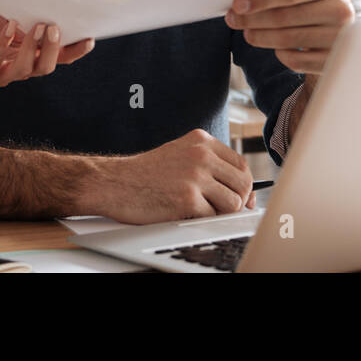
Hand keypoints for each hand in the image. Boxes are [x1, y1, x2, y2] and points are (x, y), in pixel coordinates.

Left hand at [0, 0, 94, 87]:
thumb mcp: (18, 7)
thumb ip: (36, 12)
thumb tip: (58, 5)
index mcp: (35, 53)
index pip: (61, 57)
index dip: (75, 51)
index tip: (88, 38)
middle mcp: (21, 67)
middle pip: (44, 68)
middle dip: (52, 50)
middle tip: (53, 27)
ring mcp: (1, 74)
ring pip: (23, 71)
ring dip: (30, 49)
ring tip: (35, 26)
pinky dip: (2, 45)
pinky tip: (9, 26)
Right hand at [80, 130, 255, 222]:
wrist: (115, 182)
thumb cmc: (146, 174)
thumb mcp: (180, 154)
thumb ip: (209, 164)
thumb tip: (241, 190)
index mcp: (201, 141)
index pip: (241, 164)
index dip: (245, 186)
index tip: (242, 198)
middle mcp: (201, 154)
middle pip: (243, 183)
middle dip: (239, 201)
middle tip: (225, 209)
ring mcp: (195, 176)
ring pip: (233, 202)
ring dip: (221, 212)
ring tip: (201, 210)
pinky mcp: (187, 198)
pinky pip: (212, 216)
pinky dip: (202, 220)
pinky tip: (184, 212)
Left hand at [225, 0, 354, 73]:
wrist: (330, 25)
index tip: (237, 4)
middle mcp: (342, 10)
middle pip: (286, 17)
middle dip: (252, 19)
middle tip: (233, 19)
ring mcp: (340, 38)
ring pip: (288, 40)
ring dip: (259, 36)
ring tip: (248, 32)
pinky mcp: (332, 61)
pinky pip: (296, 61)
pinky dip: (279, 53)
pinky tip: (275, 45)